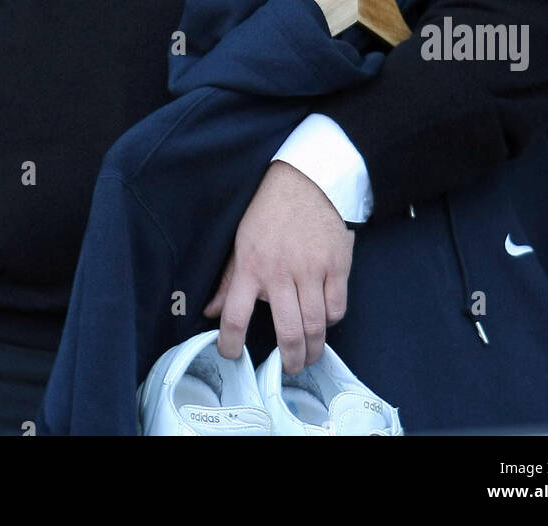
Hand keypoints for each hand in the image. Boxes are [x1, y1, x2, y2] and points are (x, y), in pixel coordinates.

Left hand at [203, 159, 353, 374]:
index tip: (232, 355)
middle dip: (290, 360)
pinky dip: (331, 320)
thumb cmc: (268, 211)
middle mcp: (280, 272)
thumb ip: (229, 280)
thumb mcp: (241, 241)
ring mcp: (311, 269)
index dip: (231, 343)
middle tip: (290, 368)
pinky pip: (337, 308)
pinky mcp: (336, 265)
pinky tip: (324, 319)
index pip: (235, 315)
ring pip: (315, 326)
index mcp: (251, 266)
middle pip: (287, 333)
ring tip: (310, 354)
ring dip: (314, 348)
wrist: (305, 180)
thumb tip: (210, 312)